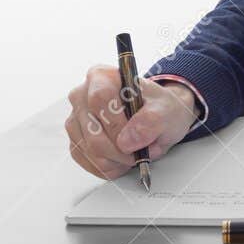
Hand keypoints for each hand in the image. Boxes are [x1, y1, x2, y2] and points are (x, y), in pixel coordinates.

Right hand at [64, 67, 198, 179]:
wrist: (158, 118)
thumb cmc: (159, 109)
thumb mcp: (167, 110)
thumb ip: (151, 121)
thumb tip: (127, 141)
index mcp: (102, 77)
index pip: (99, 99)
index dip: (116, 125)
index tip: (134, 140)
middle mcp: (82, 95)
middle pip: (93, 131)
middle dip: (120, 150)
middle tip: (140, 153)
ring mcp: (76, 119)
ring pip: (89, 150)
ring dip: (116, 160)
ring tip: (134, 153)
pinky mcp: (75, 140)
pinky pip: (87, 161)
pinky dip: (109, 166)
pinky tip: (122, 158)